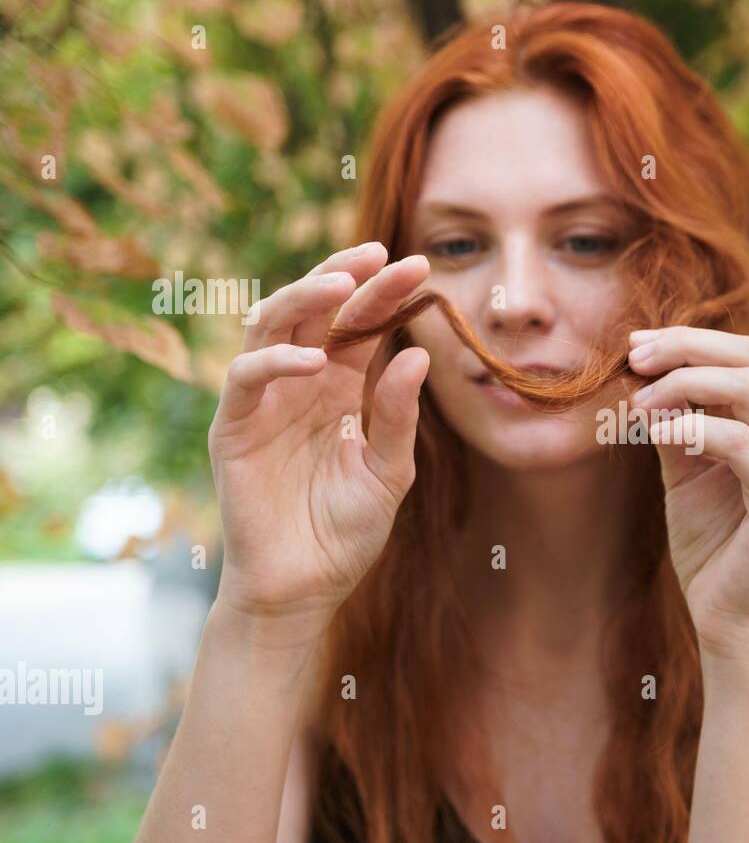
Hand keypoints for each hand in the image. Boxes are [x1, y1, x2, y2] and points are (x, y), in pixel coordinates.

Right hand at [207, 242, 430, 635]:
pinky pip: (245, 379)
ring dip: (303, 297)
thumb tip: (418, 357)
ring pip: (271, 326)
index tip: (419, 266)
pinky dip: (276, 362)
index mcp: (342, 388)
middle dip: (345, 275)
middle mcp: (302, 384)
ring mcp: (265, 402)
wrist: (306, 587)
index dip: (384, 292)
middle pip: (316, 310)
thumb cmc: (346, 532)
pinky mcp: (234, 428)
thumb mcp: (389, 472)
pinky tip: (314, 360)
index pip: (361, 324)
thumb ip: (399, 417)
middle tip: (379, 255)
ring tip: (342, 284)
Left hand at [626, 326, 748, 664]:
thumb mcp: (686, 469)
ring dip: (684, 385)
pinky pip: (739, 442)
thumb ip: (673, 420)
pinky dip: (692, 427)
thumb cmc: (712, 546)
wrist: (729, 619)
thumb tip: (639, 372)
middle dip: (686, 349)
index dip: (694, 341)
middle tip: (634, 359)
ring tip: (638, 402)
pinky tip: (657, 431)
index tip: (638, 347)